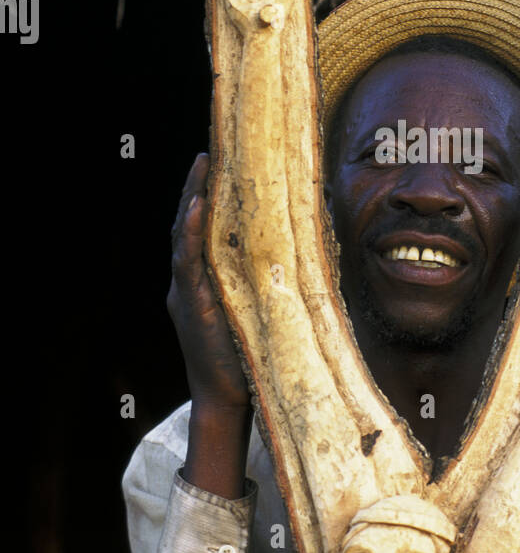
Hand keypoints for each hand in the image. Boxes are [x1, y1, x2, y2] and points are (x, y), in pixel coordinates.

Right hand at [167, 153, 249, 415]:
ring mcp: (187, 293)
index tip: (219, 163)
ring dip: (192, 198)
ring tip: (202, 165)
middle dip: (197, 188)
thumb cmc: (248, 358)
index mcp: (204, 281)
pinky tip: (197, 207)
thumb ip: (268, 280)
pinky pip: (188, 262)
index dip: (208, 197)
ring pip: (184, 237)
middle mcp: (190, 282)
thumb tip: (302, 250)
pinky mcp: (192, 305)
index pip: (204, 230)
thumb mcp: (261, 309)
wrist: (229, 399)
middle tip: (208, 152)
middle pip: (190, 225)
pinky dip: (191, 232)